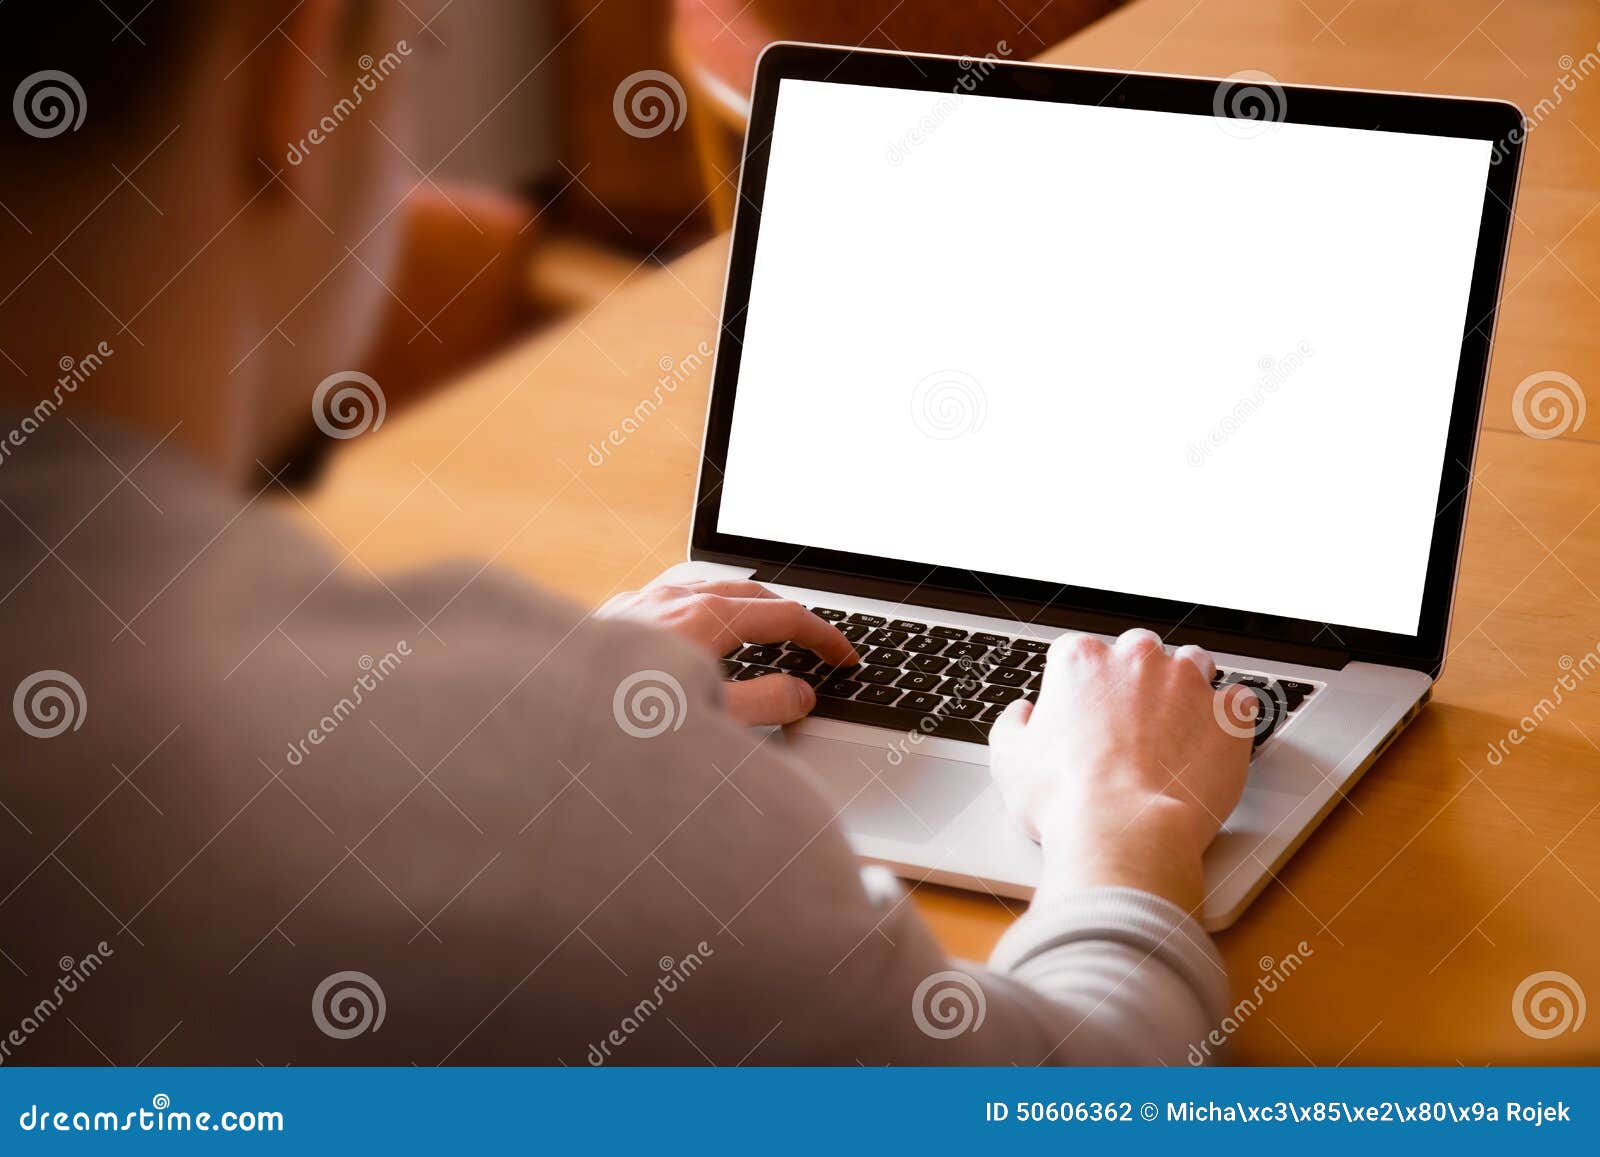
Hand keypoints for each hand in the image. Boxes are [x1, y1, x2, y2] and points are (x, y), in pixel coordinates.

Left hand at [597, 580, 857, 726]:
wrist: (546, 716)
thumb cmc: (620, 723)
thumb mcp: (711, 720)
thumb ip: (766, 704)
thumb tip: (801, 693)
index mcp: (705, 620)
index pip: (784, 616)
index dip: (824, 636)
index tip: (844, 658)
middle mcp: (673, 600)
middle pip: (751, 593)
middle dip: (791, 615)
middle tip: (816, 643)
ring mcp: (641, 601)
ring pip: (710, 589)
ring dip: (748, 608)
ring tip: (767, 634)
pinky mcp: (615, 613)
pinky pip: (673, 596)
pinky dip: (706, 608)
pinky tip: (699, 634)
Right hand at [988, 628, 1254, 911]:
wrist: (1125, 832)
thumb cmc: (1066, 799)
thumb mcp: (1009, 760)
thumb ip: (1014, 725)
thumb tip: (1023, 716)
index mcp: (1080, 661)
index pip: (1080, 652)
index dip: (1081, 685)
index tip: (1085, 711)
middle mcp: (1136, 658)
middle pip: (1139, 651)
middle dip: (1136, 679)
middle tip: (1129, 724)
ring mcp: (1188, 683)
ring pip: (1193, 664)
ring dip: (1184, 688)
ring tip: (1176, 728)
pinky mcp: (1228, 714)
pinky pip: (1238, 701)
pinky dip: (1228, 717)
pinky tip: (1213, 741)